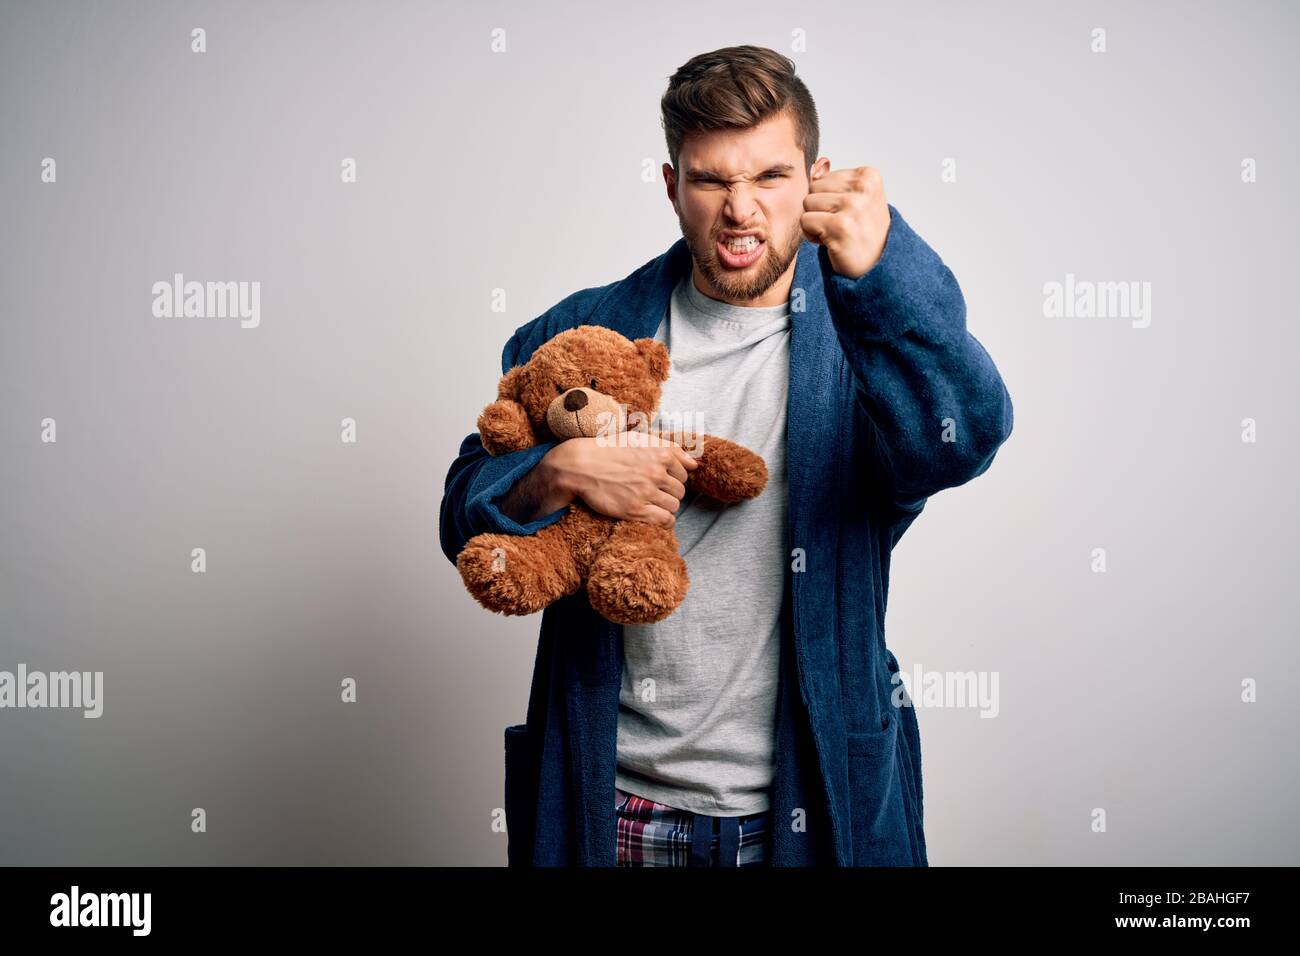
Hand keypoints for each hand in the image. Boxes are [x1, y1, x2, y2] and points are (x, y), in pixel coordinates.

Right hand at [544, 431, 697, 527]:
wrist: (580, 465)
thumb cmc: (609, 450)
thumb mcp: (640, 439)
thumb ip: (670, 448)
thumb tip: (695, 463)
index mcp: (660, 454)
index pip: (683, 474)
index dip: (672, 478)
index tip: (659, 480)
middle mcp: (656, 473)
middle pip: (680, 492)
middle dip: (669, 493)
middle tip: (653, 492)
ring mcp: (646, 493)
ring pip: (674, 506)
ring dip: (666, 507)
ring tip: (651, 504)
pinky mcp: (635, 510)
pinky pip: (665, 520)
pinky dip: (664, 521)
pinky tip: (655, 517)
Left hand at [800, 165, 890, 279]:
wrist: (876, 266)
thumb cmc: (861, 232)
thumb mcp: (853, 199)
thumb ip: (833, 179)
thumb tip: (817, 162)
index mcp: (868, 176)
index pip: (823, 177)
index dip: (828, 199)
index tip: (848, 214)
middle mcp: (863, 188)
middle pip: (813, 188)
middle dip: (819, 209)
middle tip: (841, 225)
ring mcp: (853, 206)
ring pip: (807, 203)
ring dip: (815, 222)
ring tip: (836, 233)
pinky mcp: (840, 226)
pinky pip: (805, 221)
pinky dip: (811, 235)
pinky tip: (830, 241)